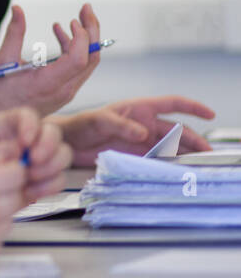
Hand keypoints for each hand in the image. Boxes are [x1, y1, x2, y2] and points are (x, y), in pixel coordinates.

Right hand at [0, 3, 101, 116]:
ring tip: (74, 19)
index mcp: (48, 83)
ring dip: (85, 39)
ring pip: (88, 62)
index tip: (71, 21)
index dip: (81, 38)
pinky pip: (80, 67)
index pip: (78, 59)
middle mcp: (64, 89)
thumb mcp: (3, 60)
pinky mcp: (67, 90)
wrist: (2, 116)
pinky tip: (60, 34)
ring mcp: (68, 91)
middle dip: (91, 31)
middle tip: (86, 9)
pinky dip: (75, 49)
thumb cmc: (0, 91)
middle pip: (91, 58)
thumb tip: (18, 9)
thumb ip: (14, 33)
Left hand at [0, 106, 70, 202]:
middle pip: (52, 133)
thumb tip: (20, 151)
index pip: (27, 115)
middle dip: (49, 146)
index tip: (25, 141)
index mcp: (6, 126)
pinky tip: (32, 192)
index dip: (31, 125)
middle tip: (34, 161)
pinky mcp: (40, 181)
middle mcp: (25, 140)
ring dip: (52, 166)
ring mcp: (36, 160)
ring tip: (31, 178)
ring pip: (61, 155)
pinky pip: (58, 179)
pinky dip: (50, 186)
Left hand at [58, 96, 215, 166]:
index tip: (210, 114)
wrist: (67, 143)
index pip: (172, 104)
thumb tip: (143, 134)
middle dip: (195, 140)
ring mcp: (144, 142)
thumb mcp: (98, 120)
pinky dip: (170, 166)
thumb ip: (120, 125)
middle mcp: (146, 125)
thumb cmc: (80, 124)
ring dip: (185, 155)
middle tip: (208, 154)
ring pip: (172, 147)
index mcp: (140, 108)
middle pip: (178, 131)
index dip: (192, 107)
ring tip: (198, 166)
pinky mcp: (138, 156)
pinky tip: (179, 173)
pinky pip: (159, 161)